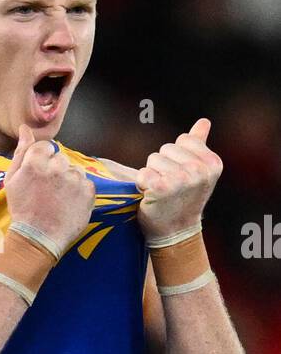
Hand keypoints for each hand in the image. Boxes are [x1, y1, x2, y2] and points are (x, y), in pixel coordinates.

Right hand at [3, 125, 95, 256]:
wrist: (37, 239)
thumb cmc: (22, 210)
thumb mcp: (12, 180)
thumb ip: (21, 151)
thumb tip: (25, 128)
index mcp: (36, 161)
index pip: (46, 147)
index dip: (42, 161)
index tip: (39, 177)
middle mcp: (57, 166)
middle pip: (61, 159)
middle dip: (55, 170)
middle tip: (47, 191)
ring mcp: (75, 179)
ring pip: (74, 171)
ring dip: (68, 181)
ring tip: (58, 199)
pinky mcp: (88, 192)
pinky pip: (86, 184)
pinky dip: (79, 193)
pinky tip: (68, 204)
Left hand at [136, 119, 221, 239]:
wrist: (176, 231)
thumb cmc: (185, 199)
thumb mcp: (199, 171)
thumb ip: (199, 144)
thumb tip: (204, 121)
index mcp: (212, 163)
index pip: (183, 140)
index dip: (176, 157)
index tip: (182, 176)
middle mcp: (199, 170)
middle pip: (165, 149)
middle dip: (163, 165)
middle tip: (171, 187)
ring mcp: (181, 179)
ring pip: (153, 159)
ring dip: (152, 175)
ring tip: (162, 192)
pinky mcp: (161, 187)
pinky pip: (142, 173)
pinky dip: (142, 184)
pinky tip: (151, 196)